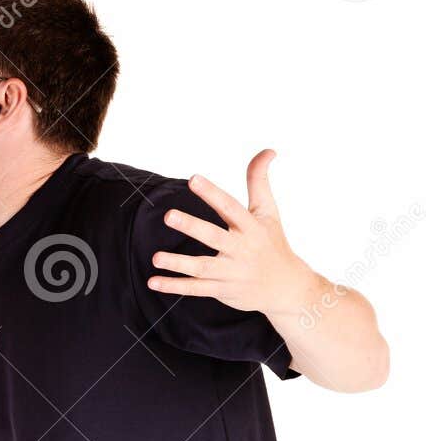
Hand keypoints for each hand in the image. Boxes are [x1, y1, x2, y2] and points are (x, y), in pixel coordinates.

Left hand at [146, 149, 313, 316]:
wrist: (287, 288)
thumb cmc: (272, 242)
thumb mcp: (268, 211)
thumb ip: (259, 180)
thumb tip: (268, 150)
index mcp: (251, 227)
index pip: (230, 207)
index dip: (212, 193)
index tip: (193, 179)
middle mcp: (241, 249)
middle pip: (214, 236)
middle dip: (192, 226)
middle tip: (169, 215)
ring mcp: (231, 272)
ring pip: (202, 268)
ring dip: (179, 263)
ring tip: (156, 256)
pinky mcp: (222, 289)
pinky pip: (196, 289)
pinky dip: (175, 286)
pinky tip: (153, 281)